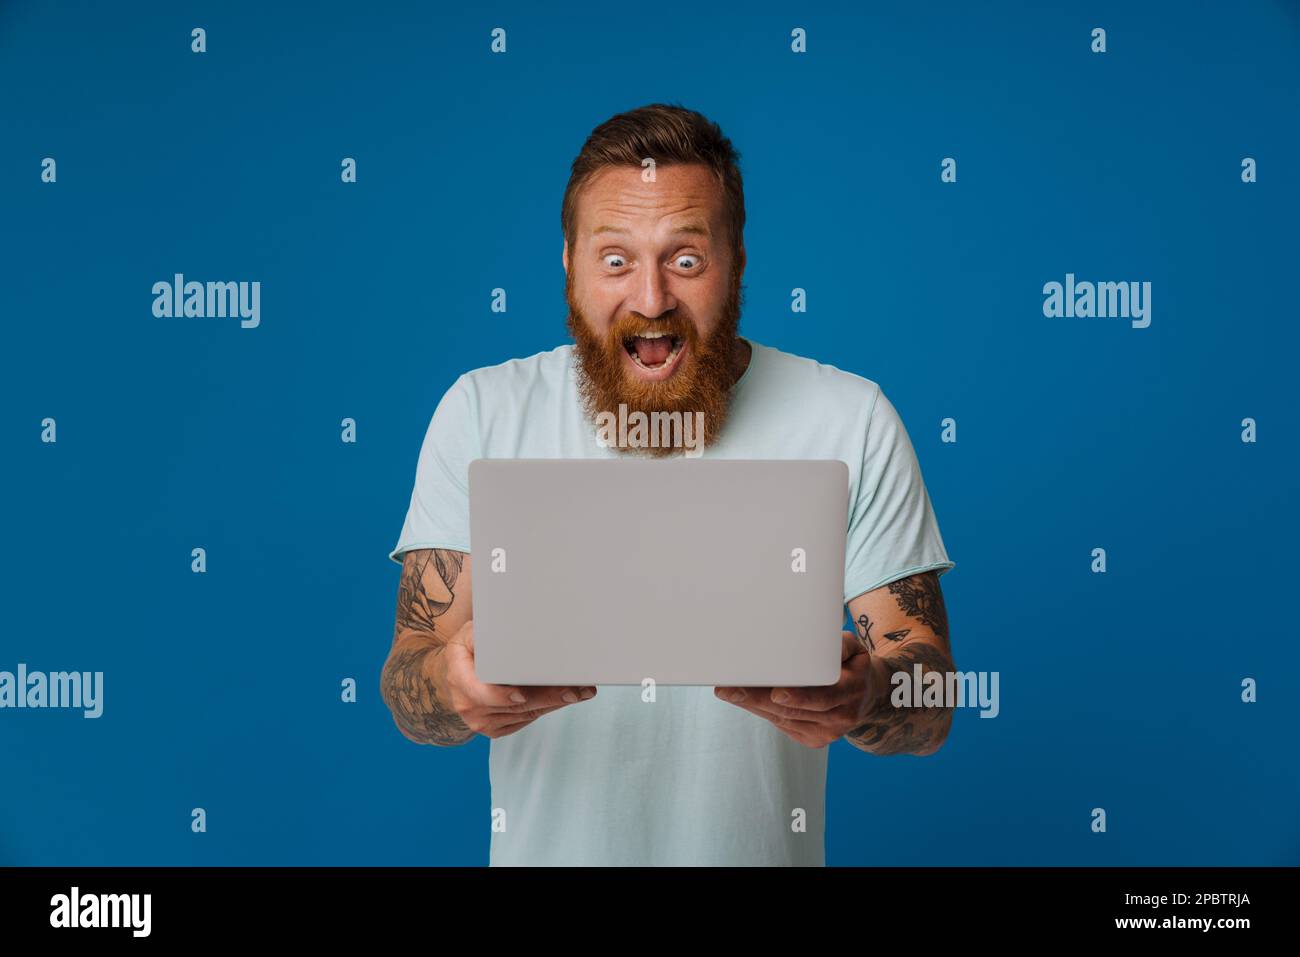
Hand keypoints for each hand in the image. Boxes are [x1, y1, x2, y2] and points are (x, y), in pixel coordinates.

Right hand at [438, 620, 597, 738]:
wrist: (454, 677)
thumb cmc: (467, 651)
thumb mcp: (468, 635)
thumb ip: (482, 633)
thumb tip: (506, 624)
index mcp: (459, 678)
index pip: (481, 692)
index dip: (502, 696)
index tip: (521, 694)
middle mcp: (468, 704)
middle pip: (514, 706)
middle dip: (546, 698)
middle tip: (573, 690)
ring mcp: (481, 721)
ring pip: (525, 714)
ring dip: (554, 703)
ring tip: (579, 691)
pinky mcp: (495, 729)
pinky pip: (526, 721)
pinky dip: (546, 708)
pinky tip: (563, 698)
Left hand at [714, 631, 879, 748]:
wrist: (868, 696)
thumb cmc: (852, 664)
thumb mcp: (854, 648)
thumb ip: (836, 645)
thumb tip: (812, 639)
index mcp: (852, 692)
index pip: (823, 697)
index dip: (799, 696)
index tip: (776, 692)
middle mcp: (840, 717)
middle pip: (793, 710)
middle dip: (758, 699)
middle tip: (730, 689)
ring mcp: (826, 732)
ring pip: (783, 719)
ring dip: (752, 705)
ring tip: (727, 691)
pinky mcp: (813, 739)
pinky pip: (782, 724)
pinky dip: (761, 710)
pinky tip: (743, 699)